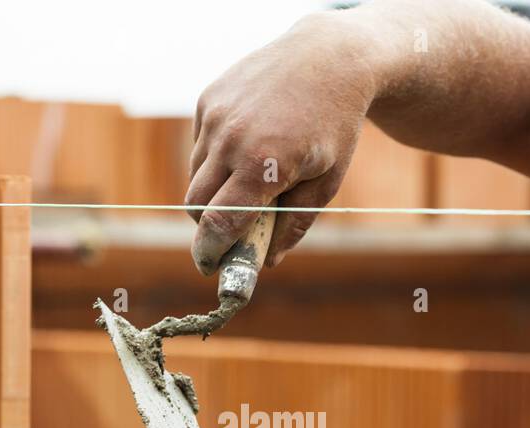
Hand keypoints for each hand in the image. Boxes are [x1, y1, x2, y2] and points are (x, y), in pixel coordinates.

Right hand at [186, 11, 377, 272]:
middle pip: (195, 205)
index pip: (218, 223)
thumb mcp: (326, 182)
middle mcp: (230, 139)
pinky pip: (200, 145)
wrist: (329, 58)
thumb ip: (294, 224)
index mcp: (262, 164)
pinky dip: (216, 158)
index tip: (210, 267)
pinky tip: (248, 144)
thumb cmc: (334, 126)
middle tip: (227, 236)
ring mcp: (215, 116)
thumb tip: (267, 261)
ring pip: (195, 175)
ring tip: (250, 181)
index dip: (210, 252)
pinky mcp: (207, 99)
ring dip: (214, 191)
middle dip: (207, 227)